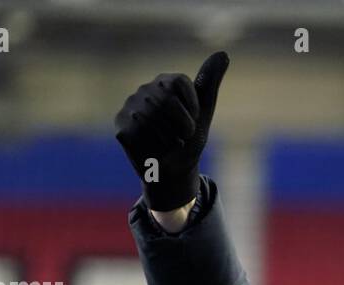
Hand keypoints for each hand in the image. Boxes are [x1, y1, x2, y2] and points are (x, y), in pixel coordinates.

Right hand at [115, 51, 228, 211]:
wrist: (175, 171)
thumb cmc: (189, 140)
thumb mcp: (204, 112)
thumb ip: (209, 83)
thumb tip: (223, 53)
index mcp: (167, 81)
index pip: (179, 82)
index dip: (191, 107)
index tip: (194, 120)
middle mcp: (146, 89)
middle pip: (166, 102)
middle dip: (182, 126)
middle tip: (182, 137)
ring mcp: (130, 105)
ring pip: (151, 120)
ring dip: (168, 139)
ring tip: (169, 143)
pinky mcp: (120, 124)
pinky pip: (138, 134)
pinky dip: (152, 147)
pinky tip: (153, 149)